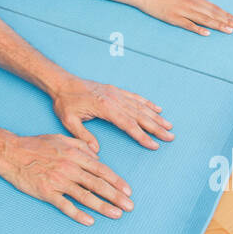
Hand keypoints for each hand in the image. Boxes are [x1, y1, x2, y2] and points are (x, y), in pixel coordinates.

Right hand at [0, 133, 133, 225]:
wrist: (11, 153)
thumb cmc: (35, 145)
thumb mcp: (60, 138)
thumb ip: (80, 145)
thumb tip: (97, 154)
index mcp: (74, 155)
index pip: (101, 169)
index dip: (116, 181)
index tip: (128, 191)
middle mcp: (69, 168)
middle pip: (97, 184)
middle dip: (116, 196)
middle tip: (130, 206)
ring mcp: (58, 181)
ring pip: (85, 196)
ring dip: (103, 207)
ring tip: (116, 214)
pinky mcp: (46, 192)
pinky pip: (65, 205)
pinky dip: (78, 214)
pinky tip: (90, 221)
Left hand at [51, 75, 172, 151]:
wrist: (62, 82)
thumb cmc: (65, 102)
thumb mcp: (69, 121)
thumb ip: (83, 136)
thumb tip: (96, 151)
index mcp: (105, 108)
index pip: (128, 125)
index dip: (142, 136)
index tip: (154, 145)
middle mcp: (114, 99)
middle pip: (140, 116)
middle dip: (156, 128)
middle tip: (170, 137)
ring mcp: (116, 93)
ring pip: (140, 107)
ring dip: (156, 117)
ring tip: (169, 126)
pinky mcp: (115, 90)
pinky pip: (135, 97)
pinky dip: (147, 103)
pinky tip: (157, 108)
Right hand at [140, 0, 232, 35]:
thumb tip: (205, 3)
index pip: (214, 7)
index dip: (226, 14)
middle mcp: (191, 3)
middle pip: (212, 14)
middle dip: (226, 21)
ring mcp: (182, 11)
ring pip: (204, 20)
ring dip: (217, 25)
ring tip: (229, 31)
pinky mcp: (173, 18)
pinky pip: (188, 25)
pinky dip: (198, 29)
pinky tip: (207, 33)